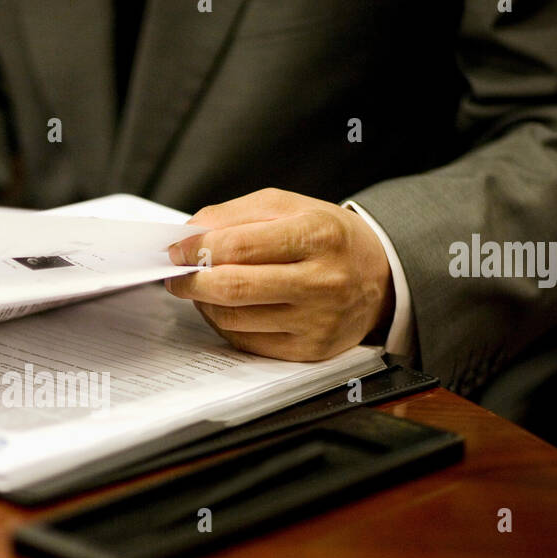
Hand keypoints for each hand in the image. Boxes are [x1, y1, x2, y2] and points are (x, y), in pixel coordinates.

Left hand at [165, 188, 393, 361]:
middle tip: (177, 275)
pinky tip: (225, 307)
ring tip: (203, 288)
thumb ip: (237, 214)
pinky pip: (247, 341)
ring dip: (205, 303)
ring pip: (234, 318)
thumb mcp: (291, 207)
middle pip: (234, 288)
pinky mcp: (310, 350)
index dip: (197, 249)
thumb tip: (191, 233)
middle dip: (192, 281)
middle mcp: (322, 281)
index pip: (240, 246)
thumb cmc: (327, 238)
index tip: (176, 249)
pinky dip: (224, 324)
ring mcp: (317, 321)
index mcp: (318, 236)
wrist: (381, 278)